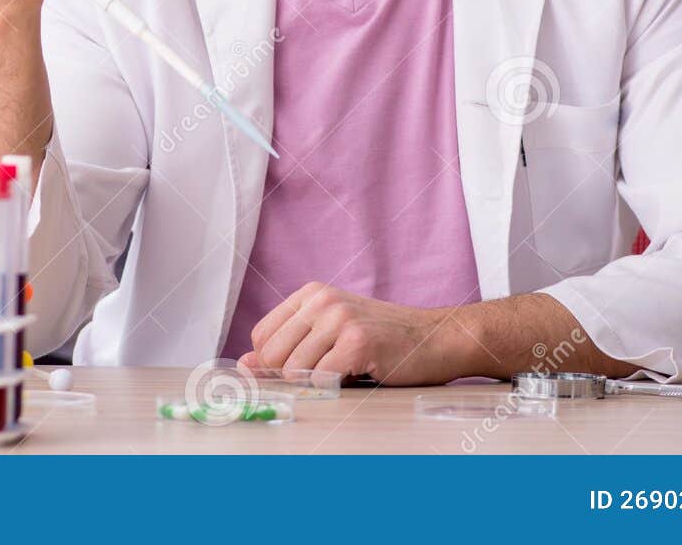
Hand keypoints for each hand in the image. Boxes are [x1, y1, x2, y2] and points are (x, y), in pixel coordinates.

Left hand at [244, 282, 474, 384]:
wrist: (437, 338)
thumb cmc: (383, 341)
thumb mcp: (330, 336)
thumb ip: (288, 348)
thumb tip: (243, 365)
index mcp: (310, 294)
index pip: (262, 336)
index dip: (272, 363)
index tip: (300, 370)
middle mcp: (321, 300)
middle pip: (271, 355)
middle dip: (292, 376)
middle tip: (327, 373)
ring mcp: (339, 318)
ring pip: (295, 370)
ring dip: (319, 382)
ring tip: (347, 370)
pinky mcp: (356, 341)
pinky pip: (321, 379)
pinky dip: (336, 387)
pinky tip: (359, 373)